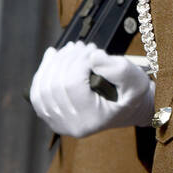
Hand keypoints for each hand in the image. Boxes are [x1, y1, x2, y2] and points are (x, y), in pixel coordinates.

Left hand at [29, 41, 155, 137]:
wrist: (127, 108)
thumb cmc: (132, 93)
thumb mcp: (135, 80)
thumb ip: (118, 69)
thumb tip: (92, 57)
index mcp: (92, 119)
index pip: (73, 85)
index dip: (78, 61)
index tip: (92, 49)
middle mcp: (72, 126)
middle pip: (55, 86)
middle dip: (67, 59)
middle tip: (83, 46)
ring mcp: (59, 124)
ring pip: (43, 88)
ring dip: (54, 63)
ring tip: (71, 49)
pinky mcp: (52, 118)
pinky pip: (38, 94)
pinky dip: (43, 72)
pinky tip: (52, 57)